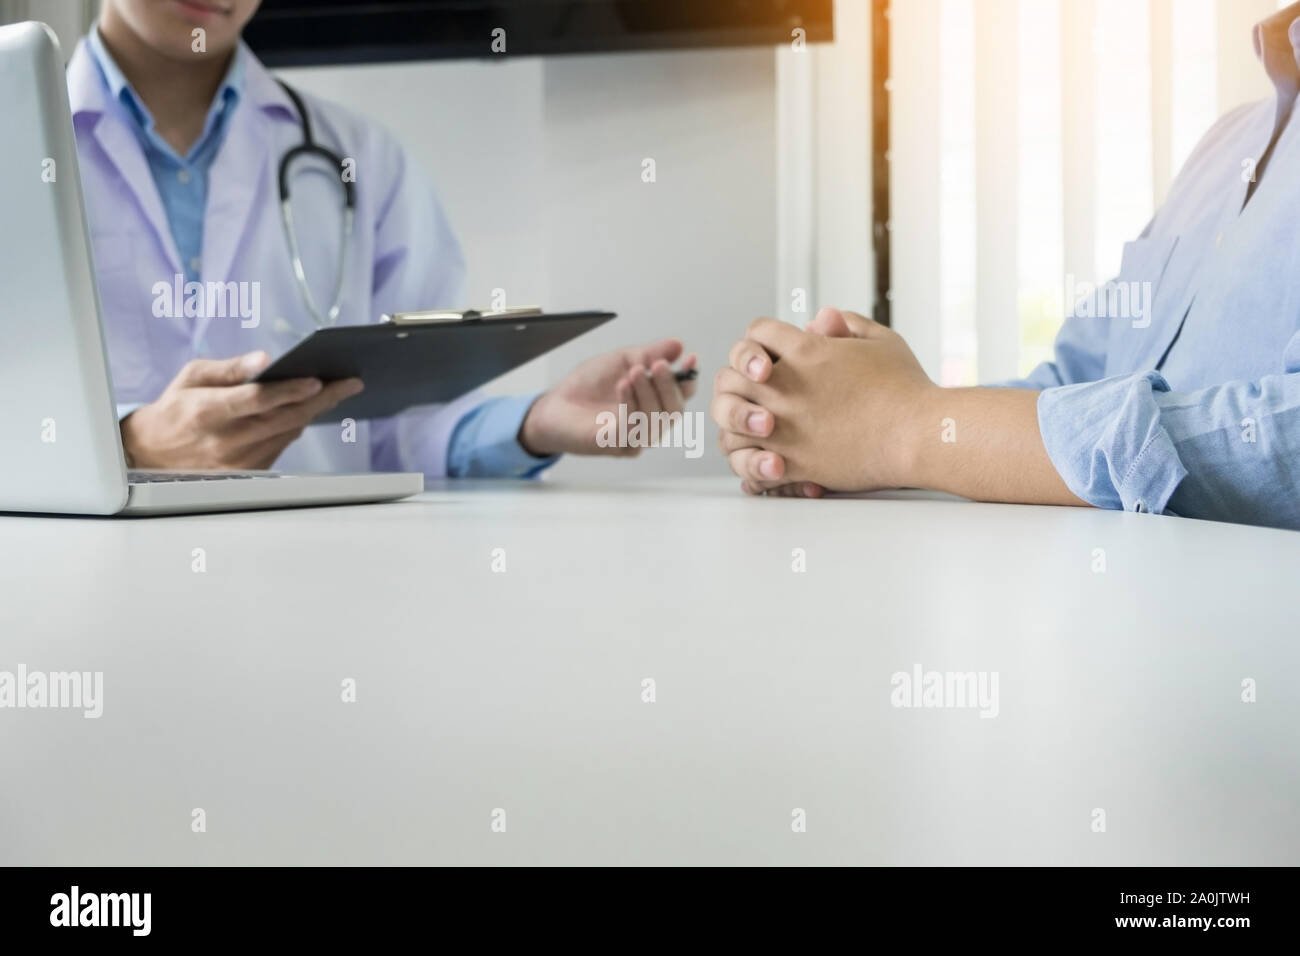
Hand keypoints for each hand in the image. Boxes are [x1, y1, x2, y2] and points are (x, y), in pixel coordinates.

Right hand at [120, 351, 363, 469]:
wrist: (154, 453)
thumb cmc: (177, 407)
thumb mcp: (192, 376)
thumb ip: (229, 369)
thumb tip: (263, 360)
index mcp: (206, 412)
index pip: (255, 401)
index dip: (289, 390)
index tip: (318, 379)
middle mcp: (224, 441)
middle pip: (284, 418)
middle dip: (322, 398)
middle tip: (350, 382)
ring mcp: (238, 461)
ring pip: (288, 432)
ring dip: (315, 411)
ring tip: (339, 390)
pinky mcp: (248, 472)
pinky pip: (283, 445)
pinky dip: (298, 425)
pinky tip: (312, 408)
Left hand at [519, 339, 697, 456]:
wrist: (556, 404)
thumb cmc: (589, 384)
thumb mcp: (623, 360)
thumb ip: (650, 354)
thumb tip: (678, 345)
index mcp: (656, 400)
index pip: (683, 393)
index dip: (689, 377)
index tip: (690, 359)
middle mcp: (651, 422)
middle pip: (675, 410)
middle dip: (669, 386)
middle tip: (657, 365)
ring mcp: (637, 437)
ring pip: (656, 421)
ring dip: (648, 393)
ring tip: (634, 372)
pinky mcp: (619, 446)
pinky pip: (634, 429)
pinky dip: (631, 404)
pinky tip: (622, 386)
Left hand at [711, 308, 935, 493]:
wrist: (919, 436)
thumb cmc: (907, 388)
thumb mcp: (881, 340)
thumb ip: (847, 324)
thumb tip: (819, 318)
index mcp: (805, 350)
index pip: (756, 332)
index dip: (760, 340)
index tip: (772, 353)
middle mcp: (786, 386)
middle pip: (728, 376)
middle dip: (737, 379)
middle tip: (752, 389)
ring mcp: (784, 426)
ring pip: (728, 421)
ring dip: (735, 420)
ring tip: (752, 423)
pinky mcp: (791, 462)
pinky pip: (747, 461)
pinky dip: (747, 460)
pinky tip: (760, 457)